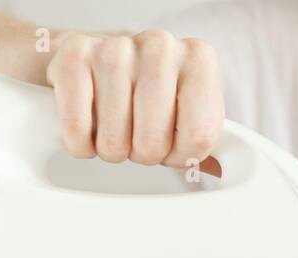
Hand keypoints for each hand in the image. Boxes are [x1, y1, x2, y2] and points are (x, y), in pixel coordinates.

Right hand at [45, 29, 222, 167]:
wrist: (100, 63)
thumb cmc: (151, 96)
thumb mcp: (191, 114)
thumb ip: (207, 141)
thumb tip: (222, 170)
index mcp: (199, 61)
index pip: (198, 137)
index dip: (181, 156)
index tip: (173, 146)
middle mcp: (161, 47)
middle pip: (153, 142)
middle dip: (144, 154)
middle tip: (139, 137)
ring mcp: (116, 48)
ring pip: (114, 141)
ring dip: (112, 149)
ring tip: (116, 128)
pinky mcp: (75, 57)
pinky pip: (77, 128)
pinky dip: (81, 143)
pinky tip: (89, 126)